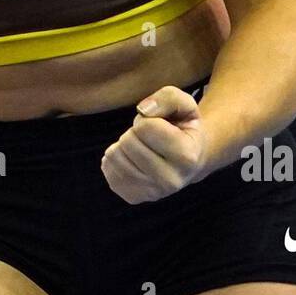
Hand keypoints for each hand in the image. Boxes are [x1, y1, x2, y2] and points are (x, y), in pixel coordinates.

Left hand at [101, 85, 207, 203]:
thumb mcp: (184, 105)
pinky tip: (132, 159)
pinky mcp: (133, 196)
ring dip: (124, 145)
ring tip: (142, 147)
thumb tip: (143, 110)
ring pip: (114, 156)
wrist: (188, 162)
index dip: (147, 119)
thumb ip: (167, 98)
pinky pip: (107, 169)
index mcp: (186, 156)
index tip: (160, 125)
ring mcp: (151, 193)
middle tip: (149, 138)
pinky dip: (115, 158)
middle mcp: (171, 180)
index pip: (145, 127)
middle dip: (135, 132)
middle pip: (128, 142)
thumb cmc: (183, 128)